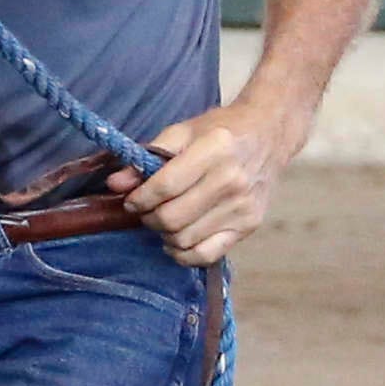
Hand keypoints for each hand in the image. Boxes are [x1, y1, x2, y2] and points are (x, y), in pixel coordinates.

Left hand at [112, 96, 307, 266]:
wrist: (269, 135)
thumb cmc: (221, 131)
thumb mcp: (183, 131)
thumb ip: (147, 155)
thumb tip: (115, 184)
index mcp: (214, 150)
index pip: (164, 187)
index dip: (139, 198)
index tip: (132, 199)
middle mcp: (232, 180)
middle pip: (172, 218)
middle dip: (148, 218)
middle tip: (145, 210)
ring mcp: (242, 206)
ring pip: (184, 239)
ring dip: (164, 234)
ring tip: (163, 219)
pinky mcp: (249, 225)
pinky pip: (207, 254)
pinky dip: (184, 254)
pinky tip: (176, 241)